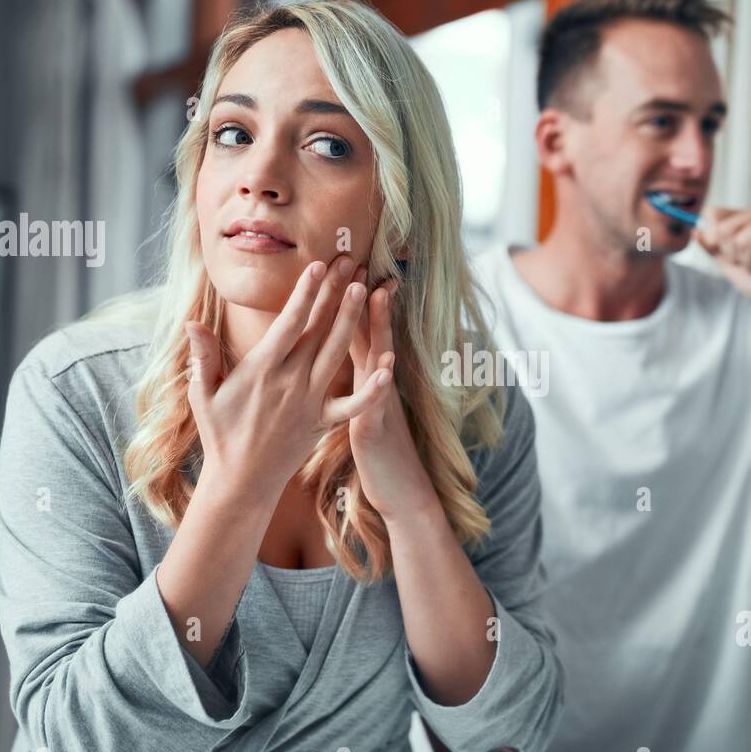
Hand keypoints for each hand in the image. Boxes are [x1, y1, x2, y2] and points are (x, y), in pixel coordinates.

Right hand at [184, 256, 394, 505]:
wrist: (242, 480)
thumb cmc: (220, 433)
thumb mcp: (203, 393)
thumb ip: (203, 356)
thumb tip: (192, 324)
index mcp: (261, 370)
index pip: (288, 324)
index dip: (305, 294)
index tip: (318, 266)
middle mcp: (290, 382)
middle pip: (318, 330)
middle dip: (335, 294)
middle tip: (351, 262)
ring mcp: (310, 402)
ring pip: (337, 354)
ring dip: (352, 321)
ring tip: (365, 289)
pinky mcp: (324, 421)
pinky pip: (353, 405)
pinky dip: (372, 390)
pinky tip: (389, 368)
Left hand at [346, 267, 437, 522]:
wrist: (404, 492)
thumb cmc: (382, 454)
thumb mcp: (370, 413)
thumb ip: (360, 384)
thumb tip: (354, 358)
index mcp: (365, 379)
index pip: (357, 331)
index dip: (350, 301)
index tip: (346, 265)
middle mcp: (375, 384)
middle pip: (369, 332)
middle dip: (364, 297)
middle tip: (364, 258)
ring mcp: (378, 404)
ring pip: (379, 357)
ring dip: (381, 326)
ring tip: (379, 294)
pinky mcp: (374, 430)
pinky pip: (378, 403)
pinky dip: (381, 384)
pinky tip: (387, 364)